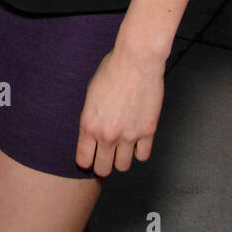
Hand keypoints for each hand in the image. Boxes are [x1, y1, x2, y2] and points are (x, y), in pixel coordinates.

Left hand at [75, 47, 163, 176]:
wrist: (136, 62)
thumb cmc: (112, 71)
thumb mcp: (90, 95)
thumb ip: (91, 118)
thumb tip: (92, 133)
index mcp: (89, 125)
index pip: (83, 160)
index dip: (86, 160)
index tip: (90, 156)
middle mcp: (108, 135)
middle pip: (103, 169)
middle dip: (103, 164)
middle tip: (106, 155)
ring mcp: (129, 136)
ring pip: (123, 166)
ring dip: (121, 158)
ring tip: (122, 147)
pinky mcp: (147, 132)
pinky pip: (142, 156)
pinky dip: (139, 151)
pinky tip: (137, 140)